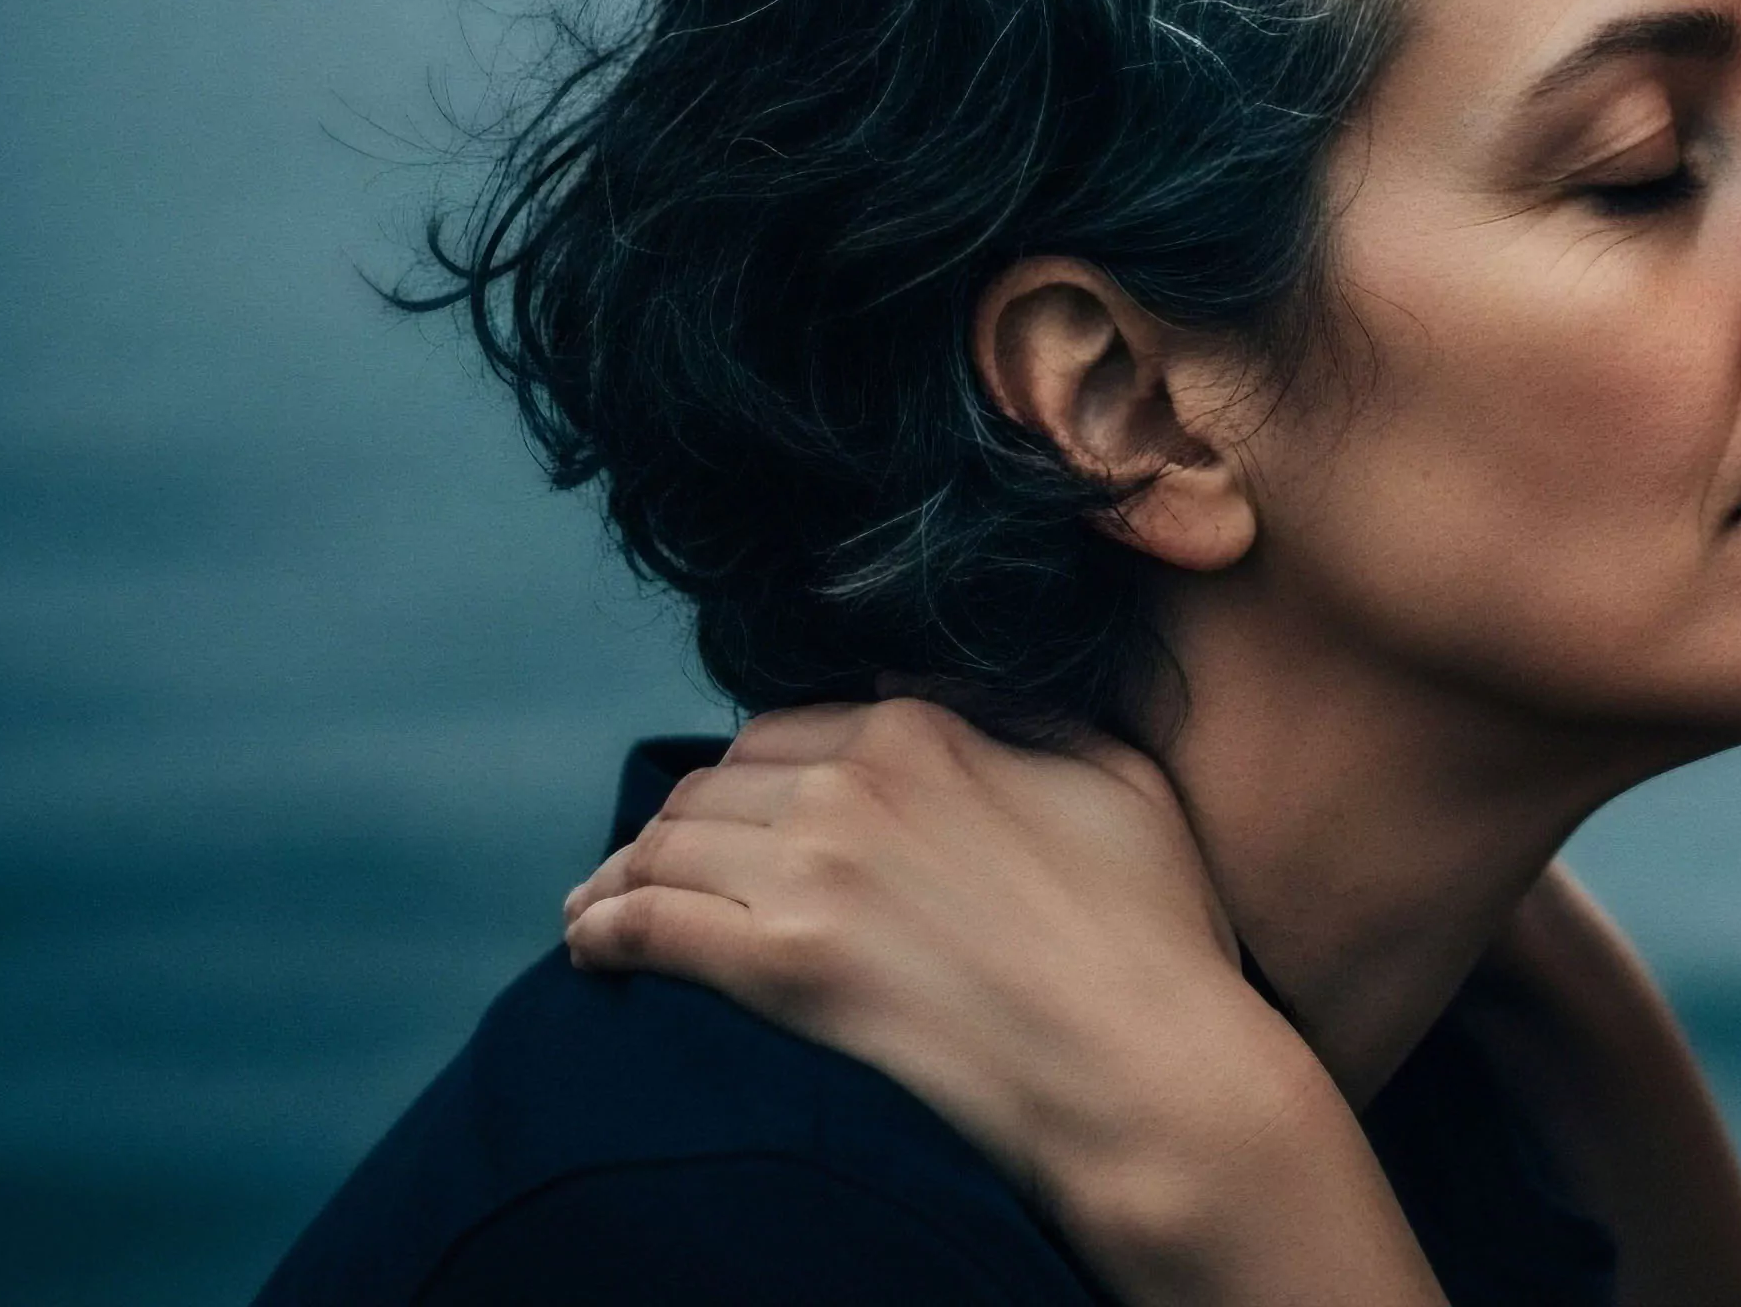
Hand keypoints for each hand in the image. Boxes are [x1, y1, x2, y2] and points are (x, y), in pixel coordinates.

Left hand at [562, 699, 1436, 1306]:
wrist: (1146, 1067)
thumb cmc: (1153, 936)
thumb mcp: (1114, 776)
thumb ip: (1019, 710)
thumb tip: (926, 673)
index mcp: (925, 725)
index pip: (785, 730)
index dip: (749, 778)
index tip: (734, 817)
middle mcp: (853, 781)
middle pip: (714, 785)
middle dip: (681, 825)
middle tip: (657, 871)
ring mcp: (812, 870)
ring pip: (666, 848)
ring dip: (624, 876)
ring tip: (600, 911)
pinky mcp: (778, 964)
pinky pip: (647, 925)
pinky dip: (603, 932)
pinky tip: (588, 952)